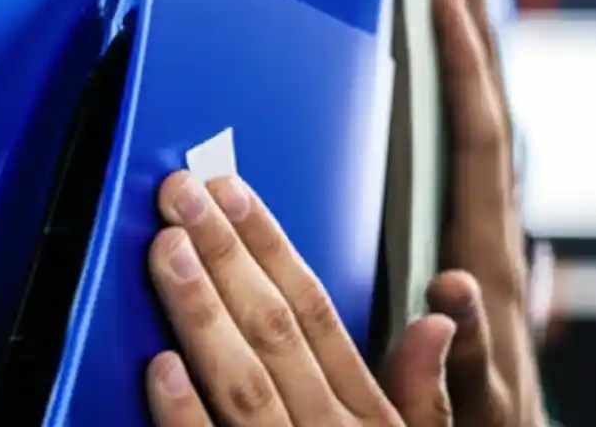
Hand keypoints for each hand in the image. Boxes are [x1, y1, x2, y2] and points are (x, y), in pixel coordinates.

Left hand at [145, 171, 456, 425]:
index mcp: (367, 414)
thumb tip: (436, 321)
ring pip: (243, 381)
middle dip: (226, 253)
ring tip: (167, 249)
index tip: (231, 191)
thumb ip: (421, 394)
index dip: (270, 245)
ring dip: (203, 311)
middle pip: (275, 329)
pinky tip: (159, 366)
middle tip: (182, 193)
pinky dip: (184, 413)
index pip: (314, 311)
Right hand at [428, 0, 546, 426]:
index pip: (478, 146)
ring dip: (474, 81)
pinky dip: (465, 125)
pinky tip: (450, 112)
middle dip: (475, 52)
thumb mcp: (463, 415)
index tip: (442, 2)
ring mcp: (488, 249)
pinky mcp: (477, 261)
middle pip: (491, 129)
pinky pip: (475, 174)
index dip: (462, 69)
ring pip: (486, 148)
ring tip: (456, 23)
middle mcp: (493, 245)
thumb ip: (461, 362)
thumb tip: (448, 290)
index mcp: (484, 265)